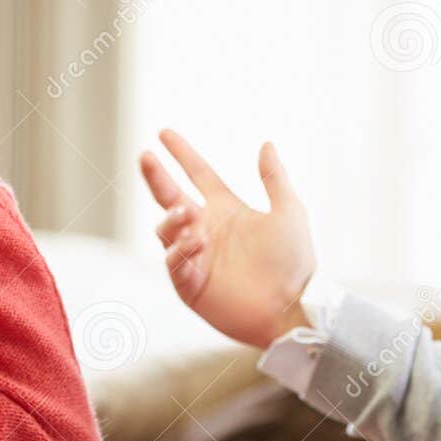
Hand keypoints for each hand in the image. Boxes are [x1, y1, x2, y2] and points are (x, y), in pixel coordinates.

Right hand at [139, 130, 316, 347]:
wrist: (292, 307)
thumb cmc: (294, 262)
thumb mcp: (289, 212)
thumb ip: (275, 178)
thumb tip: (266, 143)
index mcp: (226, 210)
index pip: (198, 175)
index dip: (182, 154)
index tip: (163, 133)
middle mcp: (206, 230)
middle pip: (170, 197)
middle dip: (156, 177)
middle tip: (145, 156)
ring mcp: (196, 257)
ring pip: (166, 230)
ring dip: (173, 219)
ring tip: (188, 215)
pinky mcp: (191, 285)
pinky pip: (174, 263)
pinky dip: (180, 250)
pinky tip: (195, 242)